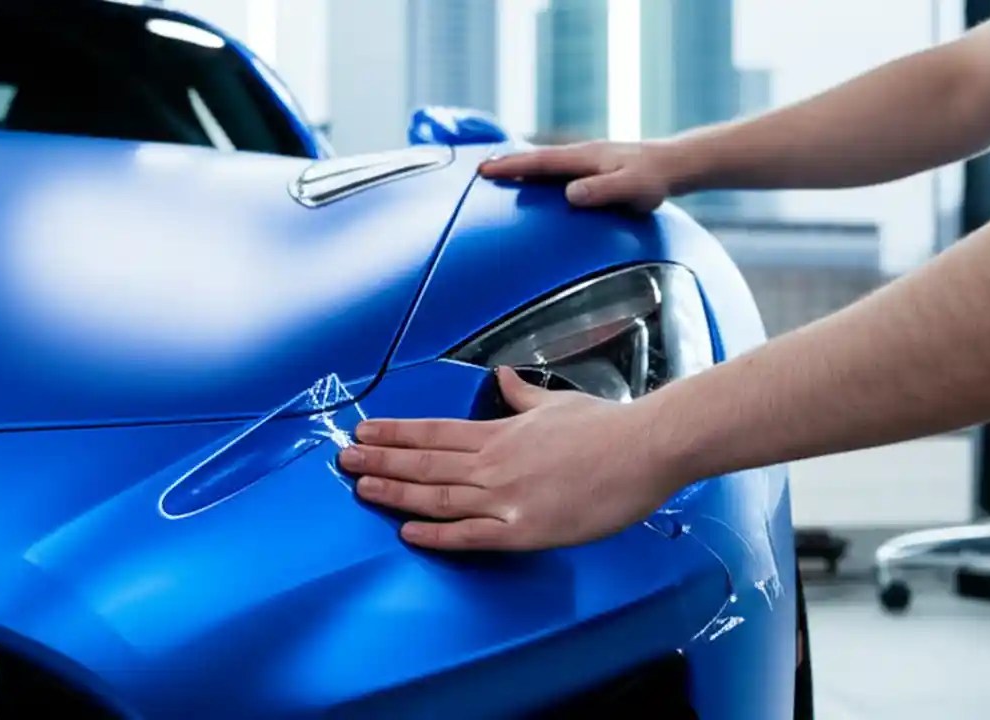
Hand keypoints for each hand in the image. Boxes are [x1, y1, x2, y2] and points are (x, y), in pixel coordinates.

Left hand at [337, 367, 683, 550]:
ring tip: (362, 489)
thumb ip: (523, 396)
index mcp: (500, 432)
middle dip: (381, 462)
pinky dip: (437, 535)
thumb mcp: (557, 402)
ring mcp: (507, 496)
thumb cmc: (607, 426)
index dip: (396, 433)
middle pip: (425, 463)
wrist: (645, 448)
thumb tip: (504, 378)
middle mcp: (494, 462)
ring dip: (396, 493)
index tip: (365, 432)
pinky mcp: (526, 528)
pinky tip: (407, 534)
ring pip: (438, 497)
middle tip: (344, 461)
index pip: (434, 432)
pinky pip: (472, 535)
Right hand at [478, 140, 684, 211]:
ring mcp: (585, 160)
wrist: (672, 164)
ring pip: (545, 162)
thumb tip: (570, 193)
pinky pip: (556, 168)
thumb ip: (602, 190)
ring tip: (496, 173)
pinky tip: (532, 180)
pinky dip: (537, 171)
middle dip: (507, 164)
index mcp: (584, 157)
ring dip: (520, 167)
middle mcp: (580, 154)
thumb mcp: (631, 187)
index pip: (540, 163)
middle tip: (479, 169)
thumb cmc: (652, 178)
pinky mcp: (590, 168)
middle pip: (536, 159)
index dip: (511, 167)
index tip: (485, 170)